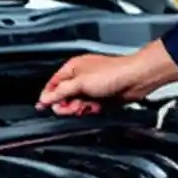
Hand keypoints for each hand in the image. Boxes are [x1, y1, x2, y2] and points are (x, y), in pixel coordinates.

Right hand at [36, 40, 177, 115]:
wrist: (134, 79)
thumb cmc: (112, 73)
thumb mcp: (80, 83)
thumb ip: (61, 91)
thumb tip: (46, 98)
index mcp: (73, 68)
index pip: (53, 83)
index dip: (48, 95)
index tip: (43, 106)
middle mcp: (81, 77)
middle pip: (63, 96)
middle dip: (65, 104)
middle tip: (72, 107)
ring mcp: (91, 87)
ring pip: (76, 103)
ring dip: (79, 108)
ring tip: (86, 106)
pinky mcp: (100, 97)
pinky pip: (88, 107)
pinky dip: (90, 110)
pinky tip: (95, 108)